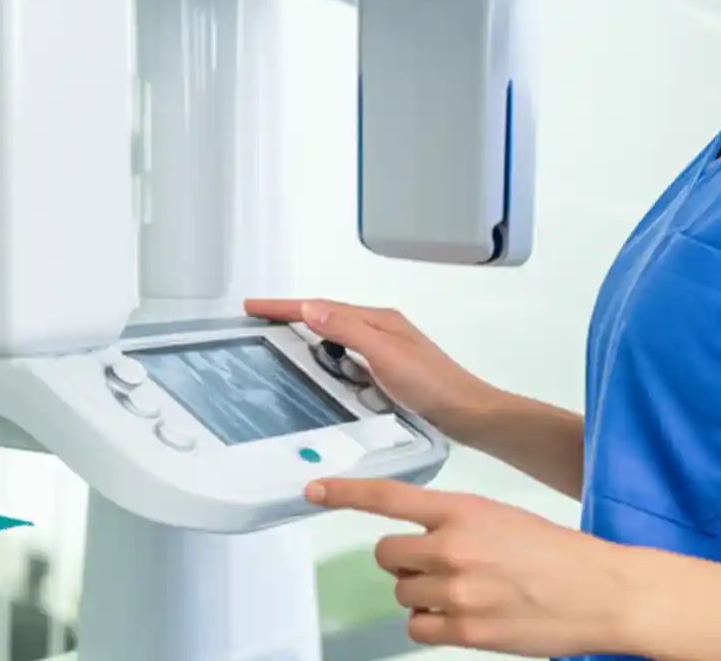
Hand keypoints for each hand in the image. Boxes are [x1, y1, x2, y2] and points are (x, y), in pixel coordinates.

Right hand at [245, 298, 504, 441]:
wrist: (468, 414)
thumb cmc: (433, 385)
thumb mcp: (385, 355)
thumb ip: (348, 332)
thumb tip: (310, 309)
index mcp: (378, 321)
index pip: (322, 307)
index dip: (285, 307)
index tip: (253, 307)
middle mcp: (380, 331)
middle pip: (326, 317)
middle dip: (292, 317)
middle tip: (258, 321)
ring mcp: (384, 352)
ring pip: (336, 339)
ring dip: (308, 338)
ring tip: (278, 342)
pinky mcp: (387, 374)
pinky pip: (347, 360)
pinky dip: (327, 361)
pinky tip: (319, 374)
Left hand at [305, 478, 630, 656]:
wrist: (601, 592)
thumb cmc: (559, 555)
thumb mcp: (504, 519)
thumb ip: (457, 525)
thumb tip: (418, 548)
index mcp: (465, 510)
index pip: (391, 497)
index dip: (346, 492)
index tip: (315, 490)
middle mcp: (454, 548)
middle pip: (386, 555)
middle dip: (404, 561)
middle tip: (439, 566)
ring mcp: (458, 592)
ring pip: (401, 594)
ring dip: (422, 594)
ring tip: (466, 592)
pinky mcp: (465, 631)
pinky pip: (417, 629)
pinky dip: (432, 625)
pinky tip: (464, 616)